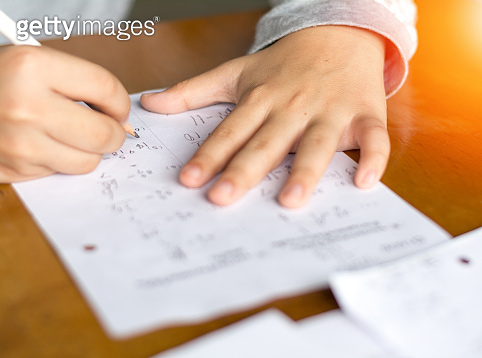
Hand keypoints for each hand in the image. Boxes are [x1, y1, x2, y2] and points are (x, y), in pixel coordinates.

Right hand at [0, 46, 129, 181]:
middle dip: (114, 134)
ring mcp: (18, 145)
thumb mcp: (34, 63)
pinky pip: (60, 172)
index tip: (118, 108)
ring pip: (88, 161)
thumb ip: (81, 84)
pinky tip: (43, 143)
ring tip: (70, 134)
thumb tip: (120, 117)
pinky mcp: (13, 170)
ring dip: (87, 150)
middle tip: (106, 128)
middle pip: (104, 135)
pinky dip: (59, 160)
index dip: (120, 102)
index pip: (106, 89)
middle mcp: (25, 108)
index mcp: (32, 69)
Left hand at [141, 25, 388, 207]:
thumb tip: (150, 103)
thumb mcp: (237, 71)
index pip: (230, 131)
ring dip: (304, 170)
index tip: (189, 180)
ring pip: (316, 143)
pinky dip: (373, 158)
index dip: (209, 155)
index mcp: (261, 98)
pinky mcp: (365, 113)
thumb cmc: (285, 63)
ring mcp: (331, 110)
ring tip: (289, 200)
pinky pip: (373, 138)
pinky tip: (364, 182)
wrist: (338, 33)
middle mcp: (293, 106)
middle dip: (245, 170)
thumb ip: (193, 90)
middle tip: (223, 198)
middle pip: (267, 142)